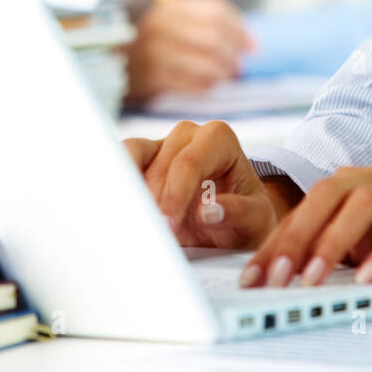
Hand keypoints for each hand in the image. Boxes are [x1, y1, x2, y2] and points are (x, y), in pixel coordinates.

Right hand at [123, 0, 257, 99]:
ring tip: (225, 78)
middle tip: (238, 68)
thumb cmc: (155, 44)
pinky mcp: (151, 78)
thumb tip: (252, 45)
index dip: (240, 30)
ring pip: (207, 63)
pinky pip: (193, 84)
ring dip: (224, 73)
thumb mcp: (176, 23)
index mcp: (171, 5)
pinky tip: (208, 87)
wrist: (115, 65)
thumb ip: (210, 26)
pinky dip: (208, 87)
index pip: (217, 10)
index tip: (252, 47)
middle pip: (215, 37)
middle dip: (233, 55)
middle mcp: (161, 25)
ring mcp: (154, 51)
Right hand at [123, 119, 297, 248]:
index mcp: (218, 138)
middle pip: (159, 165)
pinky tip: (116, 212)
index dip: (175, 195)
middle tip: (150, 236)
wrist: (233, 227)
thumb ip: (238, 212)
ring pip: (133, 159)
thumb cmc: (247, 217)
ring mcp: (162, 146)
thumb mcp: (255, 219)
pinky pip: (119, 163)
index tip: (168, 227)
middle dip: (153, 202)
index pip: (189, 162)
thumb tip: (208, 212)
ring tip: (133, 225)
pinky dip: (116, 186)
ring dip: (131, 194)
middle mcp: (188, 135)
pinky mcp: (141, 162)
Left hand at [238, 164, 371, 287]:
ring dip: (333, 242)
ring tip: (312, 279)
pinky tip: (368, 277)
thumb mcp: (367, 239)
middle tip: (274, 277)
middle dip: (296, 237)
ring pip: (363, 205)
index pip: (304, 209)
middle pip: (326, 197)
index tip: (251, 276)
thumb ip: (333, 248)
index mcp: (352, 183)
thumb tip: (284, 276)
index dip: (276, 241)